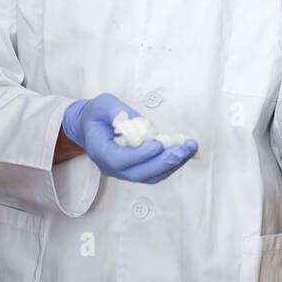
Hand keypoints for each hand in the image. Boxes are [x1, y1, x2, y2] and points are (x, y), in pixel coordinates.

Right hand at [61, 93, 197, 182]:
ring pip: (150, 176)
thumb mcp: (103, 104)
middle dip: (164, 161)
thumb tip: (140, 123)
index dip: (140, 155)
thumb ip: (118, 112)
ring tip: (189, 149)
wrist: (91, 126)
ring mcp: (124, 172)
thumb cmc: (97, 115)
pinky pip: (155, 173)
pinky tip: (184, 152)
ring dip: (172, 164)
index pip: (119, 160)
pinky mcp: (136, 170)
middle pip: (139, 173)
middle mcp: (111, 167)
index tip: (158, 144)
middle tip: (183, 148)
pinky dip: (171, 165)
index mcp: (100, 151)